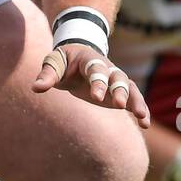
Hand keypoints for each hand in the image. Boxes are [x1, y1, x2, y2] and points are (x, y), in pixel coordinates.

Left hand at [33, 42, 150, 127]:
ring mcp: (115, 79)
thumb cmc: (64, 61)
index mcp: (90, 59)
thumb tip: (36, 88)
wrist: (78, 56)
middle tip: (120, 105)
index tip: (97, 97)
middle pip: (118, 77)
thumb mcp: (54, 62)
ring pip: (130, 88)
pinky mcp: (119, 91)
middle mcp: (107, 68)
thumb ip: (47, 74)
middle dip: (119, 90)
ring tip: (141, 118)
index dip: (97, 82)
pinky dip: (140, 109)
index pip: (95, 69)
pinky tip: (144, 124)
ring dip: (136, 101)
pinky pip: (133, 98)